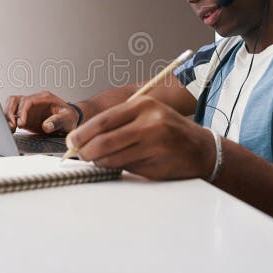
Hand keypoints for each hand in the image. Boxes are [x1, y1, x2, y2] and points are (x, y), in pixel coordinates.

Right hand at [3, 91, 80, 133]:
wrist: (69, 120)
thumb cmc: (69, 117)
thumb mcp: (67, 119)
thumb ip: (57, 121)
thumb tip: (46, 126)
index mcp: (44, 98)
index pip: (28, 101)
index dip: (22, 112)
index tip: (21, 123)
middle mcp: (34, 100)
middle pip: (15, 100)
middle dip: (11, 113)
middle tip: (13, 126)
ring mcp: (29, 107)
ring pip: (11, 105)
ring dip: (8, 115)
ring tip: (10, 128)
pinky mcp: (25, 115)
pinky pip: (13, 113)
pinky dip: (9, 120)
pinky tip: (12, 129)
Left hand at [66, 96, 215, 180]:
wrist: (200, 148)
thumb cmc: (167, 130)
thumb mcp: (145, 115)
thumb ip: (117, 124)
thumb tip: (83, 139)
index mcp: (142, 105)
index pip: (103, 120)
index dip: (82, 133)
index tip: (72, 141)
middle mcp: (149, 122)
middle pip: (104, 140)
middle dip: (86, 151)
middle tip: (79, 154)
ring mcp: (155, 143)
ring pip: (113, 157)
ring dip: (99, 162)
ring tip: (98, 159)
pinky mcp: (158, 162)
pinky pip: (126, 167)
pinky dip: (116, 167)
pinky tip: (118, 163)